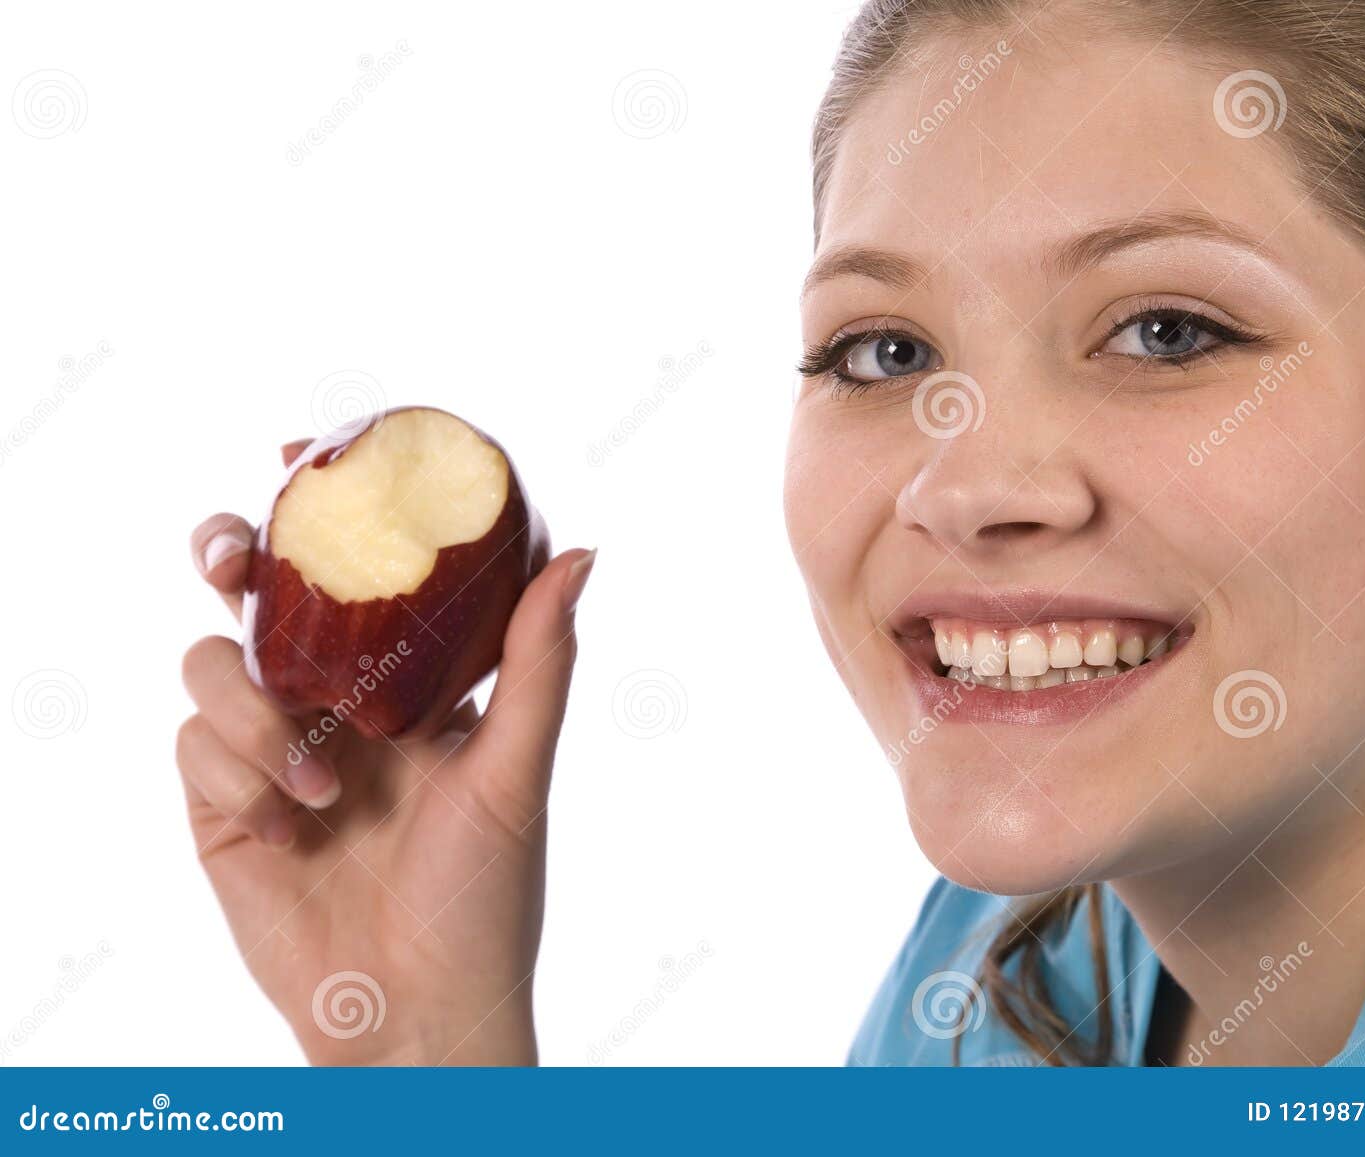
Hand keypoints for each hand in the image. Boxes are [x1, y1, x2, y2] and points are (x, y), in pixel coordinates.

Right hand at [177, 440, 593, 1064]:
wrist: (418, 1010)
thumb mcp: (518, 770)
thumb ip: (540, 663)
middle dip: (229, 557)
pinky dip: (238, 768)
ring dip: (252, 706)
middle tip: (232, 553)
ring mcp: (271, 750)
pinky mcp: (220, 804)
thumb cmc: (485, 895)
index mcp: (404, 683)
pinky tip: (293, 818)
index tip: (294, 451)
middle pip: (257, 597)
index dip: (317, 507)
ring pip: (211, 664)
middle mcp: (334, 703)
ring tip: (319, 776)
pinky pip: (193, 744)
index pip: (354, 574)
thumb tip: (583, 551)